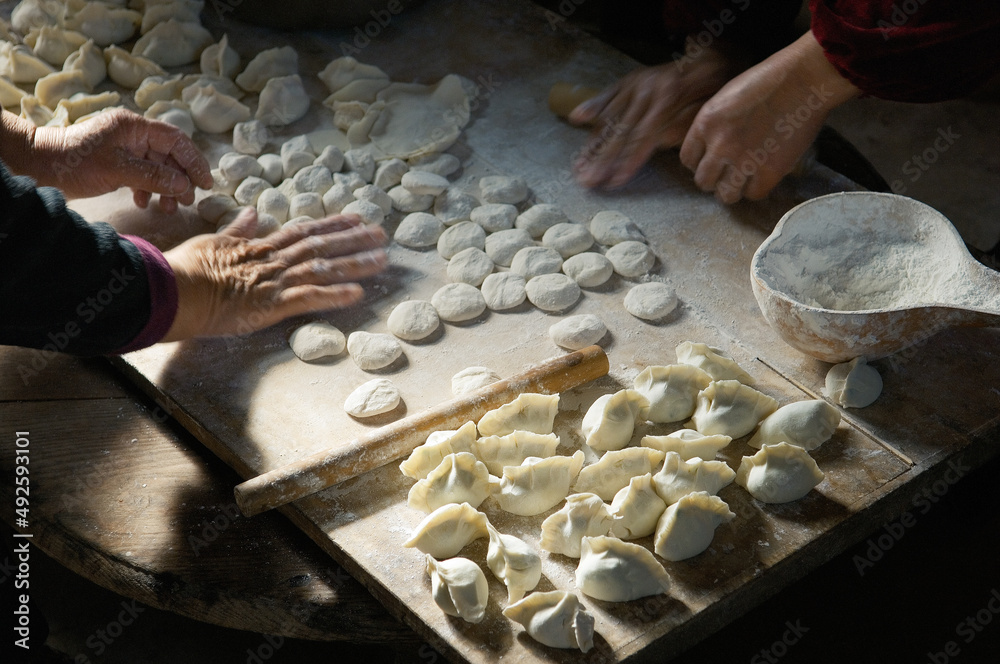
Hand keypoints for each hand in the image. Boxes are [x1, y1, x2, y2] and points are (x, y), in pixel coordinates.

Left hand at [30, 108, 212, 212]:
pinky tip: (144, 202)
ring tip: (169, 208)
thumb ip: (154, 176)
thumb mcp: (117, 170)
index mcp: (134, 127)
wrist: (39, 167)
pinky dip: (148, 189)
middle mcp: (132, 134)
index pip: (176, 140)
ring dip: (166, 188)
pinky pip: (142, 174)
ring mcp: (125, 148)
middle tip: (188, 201)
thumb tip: (184, 184)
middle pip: (169, 155)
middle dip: (181, 179)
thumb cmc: (74, 163)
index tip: (205, 184)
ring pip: (157, 167)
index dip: (194, 161)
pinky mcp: (117, 162)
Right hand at [161, 210, 387, 341]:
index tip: (355, 217)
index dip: (331, 225)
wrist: (173, 289)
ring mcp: (275, 282)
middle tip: (383, 233)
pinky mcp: (272, 305)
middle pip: (321, 246)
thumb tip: (253, 212)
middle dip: (353, 239)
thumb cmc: (185, 269)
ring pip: (323, 268)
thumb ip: (238, 230)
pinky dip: (334, 295)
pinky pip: (310, 298)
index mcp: (260, 248)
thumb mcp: (213, 242)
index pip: (303, 232)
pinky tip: (358, 294)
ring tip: (383, 259)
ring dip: (354, 263)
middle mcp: (273, 261)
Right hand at [570, 42, 741, 188]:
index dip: (627, 161)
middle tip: (587, 181)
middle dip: (601, 159)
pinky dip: (591, 106)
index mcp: (667, 99)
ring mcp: (634, 84)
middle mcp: (645, 90)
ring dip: (591, 144)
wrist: (709, 57)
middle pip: (620, 131)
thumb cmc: (711, 90)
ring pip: (609, 117)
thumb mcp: (706, 110)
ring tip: (577, 166)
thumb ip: (682, 127)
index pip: (642, 138)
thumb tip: (660, 143)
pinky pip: (606, 94)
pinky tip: (576, 118)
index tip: (614, 182)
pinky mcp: (628, 80)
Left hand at [679, 31, 858, 202]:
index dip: (699, 163)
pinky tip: (762, 176)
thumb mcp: (726, 98)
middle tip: (727, 173)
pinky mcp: (770, 170)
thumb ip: (714, 125)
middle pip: (703, 181)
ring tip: (743, 180)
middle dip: (714, 179)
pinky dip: (757, 188)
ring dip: (733, 189)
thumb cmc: (768, 81)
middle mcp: (720, 145)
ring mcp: (744, 160)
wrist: (803, 79)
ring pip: (725, 195)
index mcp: (706, 123)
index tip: (711, 162)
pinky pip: (754, 194)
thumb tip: (711, 147)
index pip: (688, 160)